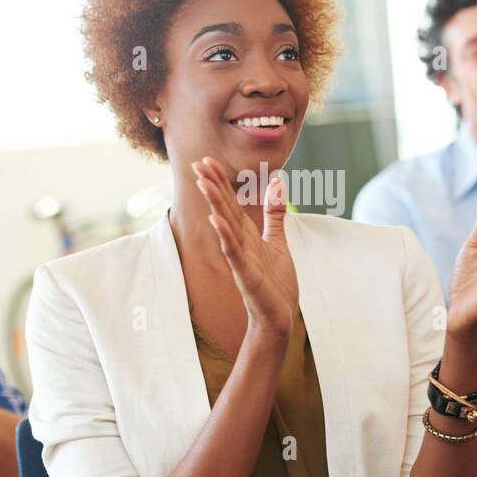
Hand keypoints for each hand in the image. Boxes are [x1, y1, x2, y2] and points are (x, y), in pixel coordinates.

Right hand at [193, 157, 298, 338]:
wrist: (279, 316)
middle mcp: (240, 243)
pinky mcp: (245, 274)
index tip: (207, 160)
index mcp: (247, 235)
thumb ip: (275, 214)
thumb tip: (277, 182)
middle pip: (224, 209)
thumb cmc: (277, 282)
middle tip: (197, 163)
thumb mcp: (278, 242)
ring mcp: (241, 258)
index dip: (220, 181)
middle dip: (212, 186)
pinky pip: (233, 252)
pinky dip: (225, 235)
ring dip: (215, 204)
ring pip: (226, 226)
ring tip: (204, 183)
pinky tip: (216, 220)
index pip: (231, 203)